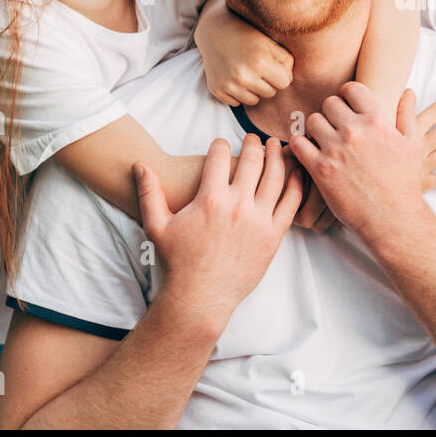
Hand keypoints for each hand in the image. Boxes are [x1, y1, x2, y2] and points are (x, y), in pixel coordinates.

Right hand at [134, 135, 304, 335]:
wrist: (200, 298)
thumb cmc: (178, 263)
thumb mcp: (157, 225)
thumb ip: (149, 192)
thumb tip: (139, 164)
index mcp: (210, 198)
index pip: (219, 156)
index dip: (220, 144)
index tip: (221, 143)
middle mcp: (237, 205)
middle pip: (252, 160)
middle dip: (253, 144)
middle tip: (254, 138)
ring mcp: (258, 220)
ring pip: (275, 176)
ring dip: (277, 156)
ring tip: (276, 146)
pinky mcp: (273, 236)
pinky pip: (291, 203)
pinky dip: (296, 184)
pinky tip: (296, 173)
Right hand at [195, 0, 292, 105]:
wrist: (215, 32)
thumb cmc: (247, 36)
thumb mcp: (270, 42)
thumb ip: (286, 60)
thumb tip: (289, 80)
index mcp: (260, 62)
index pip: (284, 83)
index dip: (281, 74)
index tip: (273, 66)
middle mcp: (243, 76)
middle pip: (270, 93)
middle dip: (268, 82)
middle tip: (259, 67)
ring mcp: (228, 84)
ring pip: (254, 101)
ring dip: (254, 90)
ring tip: (247, 72)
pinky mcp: (217, 90)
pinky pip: (237, 103)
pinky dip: (238, 93)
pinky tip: (234, 77)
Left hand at [289, 83, 424, 239]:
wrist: (393, 217)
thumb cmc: (404, 183)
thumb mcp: (413, 145)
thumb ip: (407, 115)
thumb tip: (408, 92)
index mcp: (377, 120)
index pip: (351, 88)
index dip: (347, 94)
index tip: (347, 105)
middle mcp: (354, 131)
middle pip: (328, 103)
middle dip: (331, 112)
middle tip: (335, 126)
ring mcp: (335, 149)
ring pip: (312, 121)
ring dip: (316, 128)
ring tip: (323, 140)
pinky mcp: (320, 169)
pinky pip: (298, 144)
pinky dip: (300, 145)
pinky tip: (309, 152)